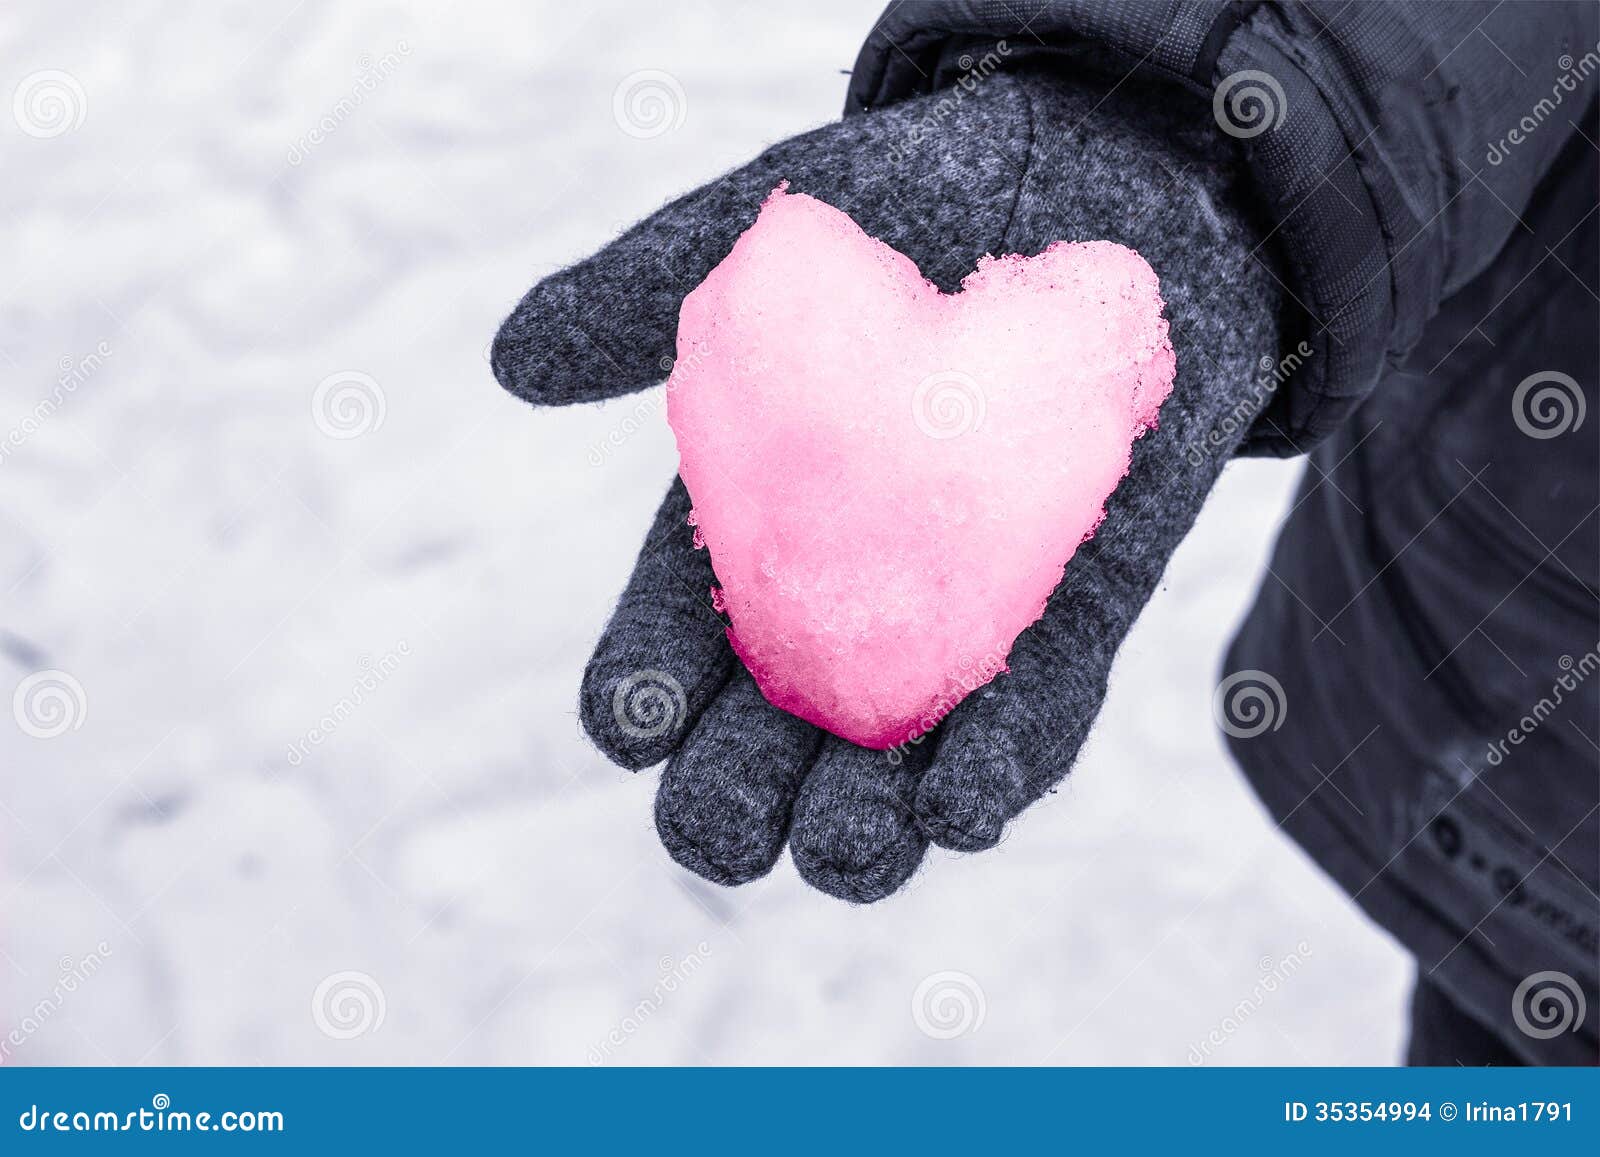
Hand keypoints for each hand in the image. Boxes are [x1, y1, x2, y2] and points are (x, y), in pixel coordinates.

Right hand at [491, 64, 1281, 900]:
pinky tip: (964, 813)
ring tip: (846, 857)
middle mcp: (842, 588)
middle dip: (735, 799)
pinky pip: (1036, 708)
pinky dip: (1002, 767)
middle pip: (768, 733)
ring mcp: (957, 610)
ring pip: (896, 759)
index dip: (638, 687)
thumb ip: (646, 291)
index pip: (671, 634)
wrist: (1106, 169)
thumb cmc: (915, 197)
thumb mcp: (770, 232)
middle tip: (724, 834)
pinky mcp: (1072, 606)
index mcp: (745, 522)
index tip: (627, 722)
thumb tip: (511, 363)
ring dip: (864, 829)